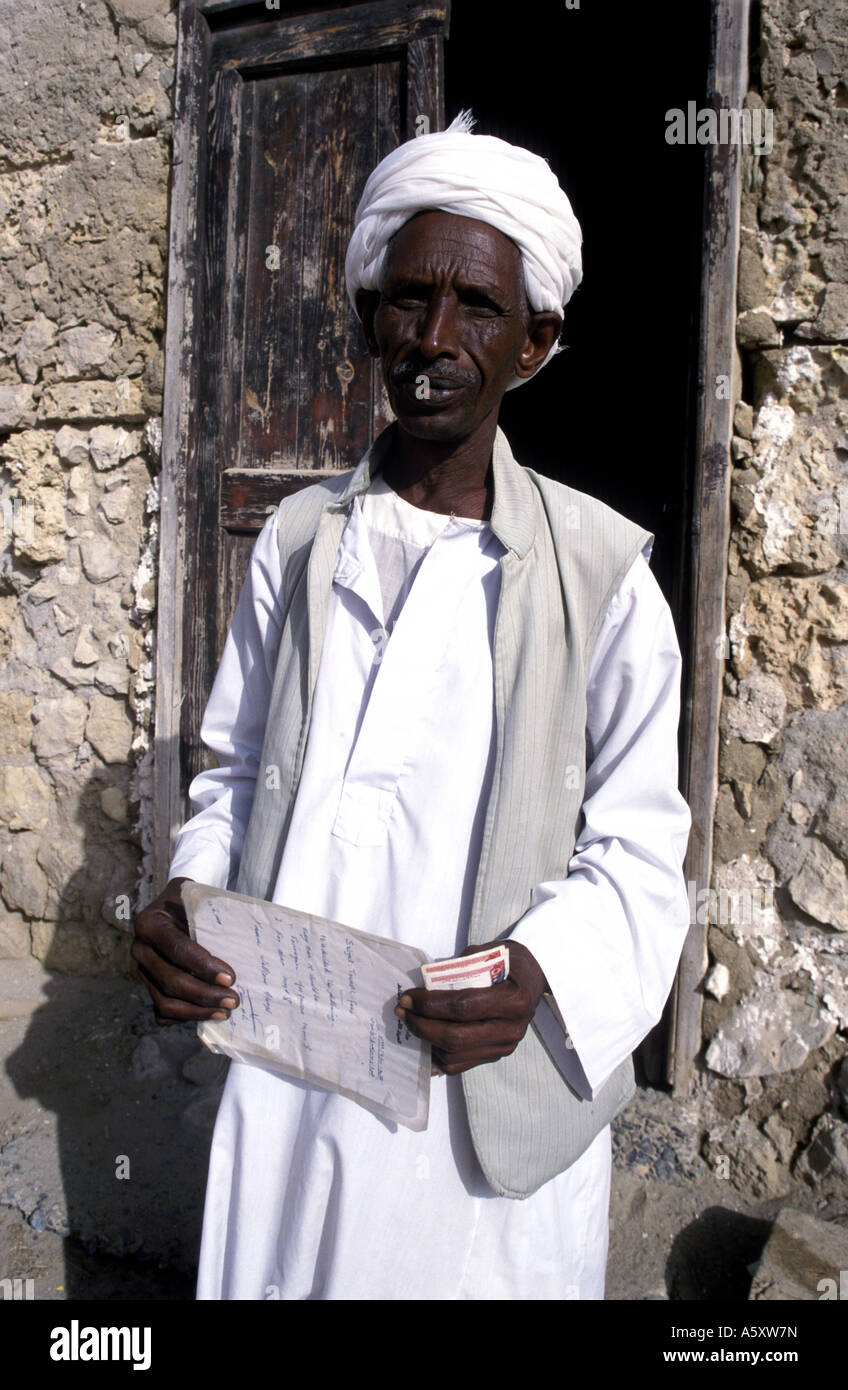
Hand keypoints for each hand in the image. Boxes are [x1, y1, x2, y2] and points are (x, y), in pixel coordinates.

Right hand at [131, 877, 239, 1025]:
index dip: (203, 966)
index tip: (230, 977)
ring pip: (166, 1002)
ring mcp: (142, 971)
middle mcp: (140, 949)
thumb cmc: (194, 903)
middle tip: (233, 1000)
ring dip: (198, 1011)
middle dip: (204, 994)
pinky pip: (163, 1012)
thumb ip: (211, 916)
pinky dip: (186, 1017)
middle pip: (171, 980)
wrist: (177, 906)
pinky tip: (209, 1014)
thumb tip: (244, 943)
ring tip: (225, 1011)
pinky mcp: (149, 986)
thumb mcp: (199, 899)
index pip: (176, 948)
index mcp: (149, 923)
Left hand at [394, 940, 548, 1075]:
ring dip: (426, 1040)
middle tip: (402, 1010)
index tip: (408, 996)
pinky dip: (437, 1055)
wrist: (534, 978)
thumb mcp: (487, 953)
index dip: (430, 1004)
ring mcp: (505, 1046)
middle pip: (456, 1036)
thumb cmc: (509, 961)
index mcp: (514, 999)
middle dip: (422, 1024)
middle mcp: (512, 1028)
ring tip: (410, 1021)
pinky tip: (424, 1040)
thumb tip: (423, 983)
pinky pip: (460, 1064)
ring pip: (455, 1054)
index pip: (463, 1007)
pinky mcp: (496, 1055)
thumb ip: (459, 968)